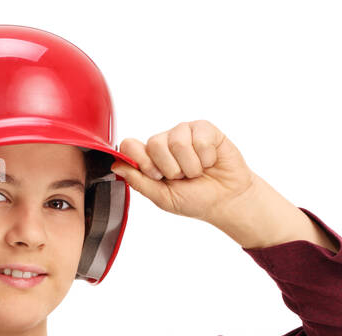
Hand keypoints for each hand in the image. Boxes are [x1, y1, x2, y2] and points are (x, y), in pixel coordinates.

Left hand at [111, 119, 256, 224]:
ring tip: (197, 171)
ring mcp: (184, 132)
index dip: (142, 162)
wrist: (226, 200)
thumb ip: (139, 182)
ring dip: (190, 166)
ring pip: (177, 142)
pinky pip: (199, 139)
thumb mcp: (162, 197)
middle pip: (153, 143)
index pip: (130, 145)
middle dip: (170, 169)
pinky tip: (210, 161)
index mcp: (150, 158)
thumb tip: (116, 166)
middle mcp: (164, 141)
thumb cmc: (195, 199)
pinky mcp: (204, 128)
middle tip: (182, 177)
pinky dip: (206, 158)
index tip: (156, 176)